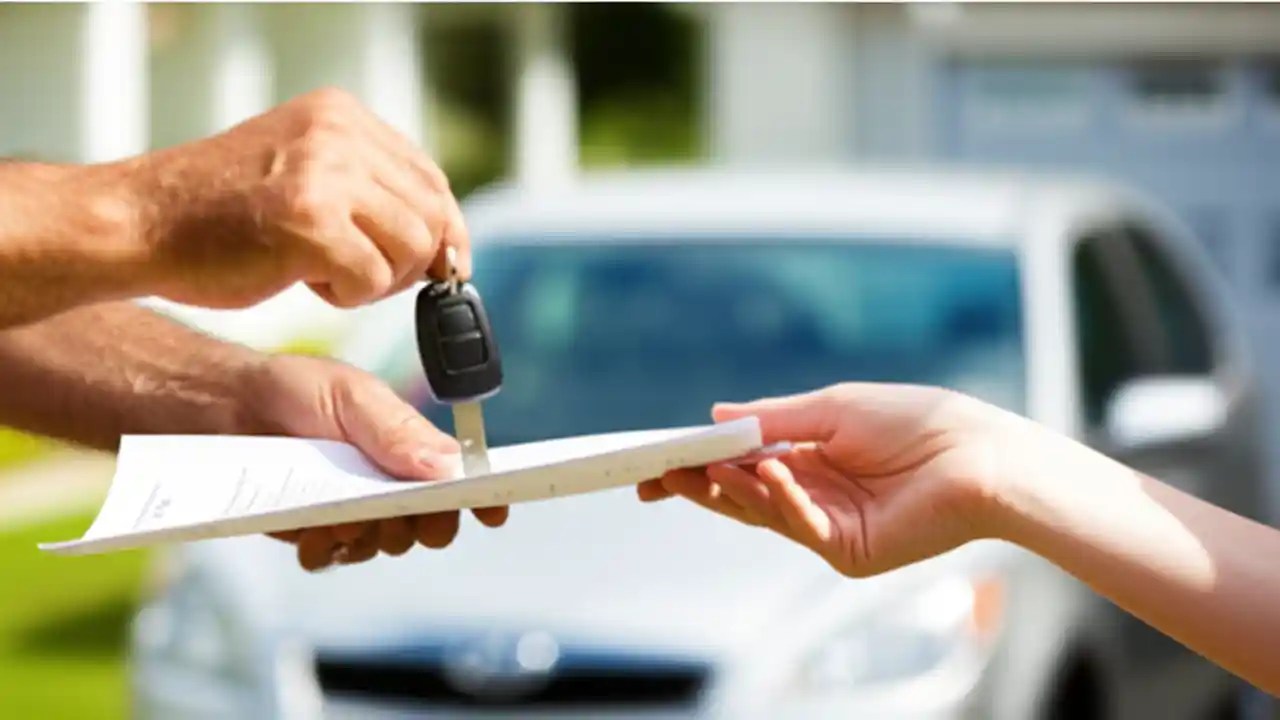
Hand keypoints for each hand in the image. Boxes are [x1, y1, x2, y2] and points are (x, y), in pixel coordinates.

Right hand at [129, 87, 468, 309]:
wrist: (138, 223)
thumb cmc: (215, 213)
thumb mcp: (301, 171)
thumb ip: (366, 189)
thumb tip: (445, 243)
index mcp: (340, 115)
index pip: (429, 177)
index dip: (442, 229)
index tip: (440, 266)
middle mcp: (339, 134)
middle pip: (433, 214)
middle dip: (413, 262)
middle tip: (366, 278)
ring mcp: (326, 174)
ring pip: (414, 248)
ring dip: (377, 280)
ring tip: (325, 273)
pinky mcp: (311, 221)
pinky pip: (373, 278)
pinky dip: (348, 295)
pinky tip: (305, 282)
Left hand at [243, 354, 506, 571]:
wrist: (224, 408)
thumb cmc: (293, 390)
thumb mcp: (350, 395)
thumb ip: (397, 430)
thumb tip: (448, 466)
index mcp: (412, 446)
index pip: (462, 479)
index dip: (483, 498)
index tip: (492, 513)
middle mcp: (389, 482)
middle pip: (429, 526)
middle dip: (415, 525)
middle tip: (390, 512)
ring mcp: (354, 510)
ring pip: (383, 547)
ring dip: (365, 536)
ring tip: (335, 512)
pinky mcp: (315, 530)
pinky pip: (334, 558)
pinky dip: (324, 549)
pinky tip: (309, 529)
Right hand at [639, 383, 1024, 577]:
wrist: (979, 456)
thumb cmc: (916, 421)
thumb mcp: (833, 407)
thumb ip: (774, 417)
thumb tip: (716, 414)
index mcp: (807, 458)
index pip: (739, 464)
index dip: (699, 461)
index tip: (657, 457)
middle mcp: (810, 495)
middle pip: (738, 494)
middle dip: (696, 485)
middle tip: (654, 475)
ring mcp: (825, 525)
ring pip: (761, 511)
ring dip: (729, 489)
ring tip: (697, 468)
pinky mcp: (847, 549)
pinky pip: (800, 523)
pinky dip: (783, 496)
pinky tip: (771, 470)